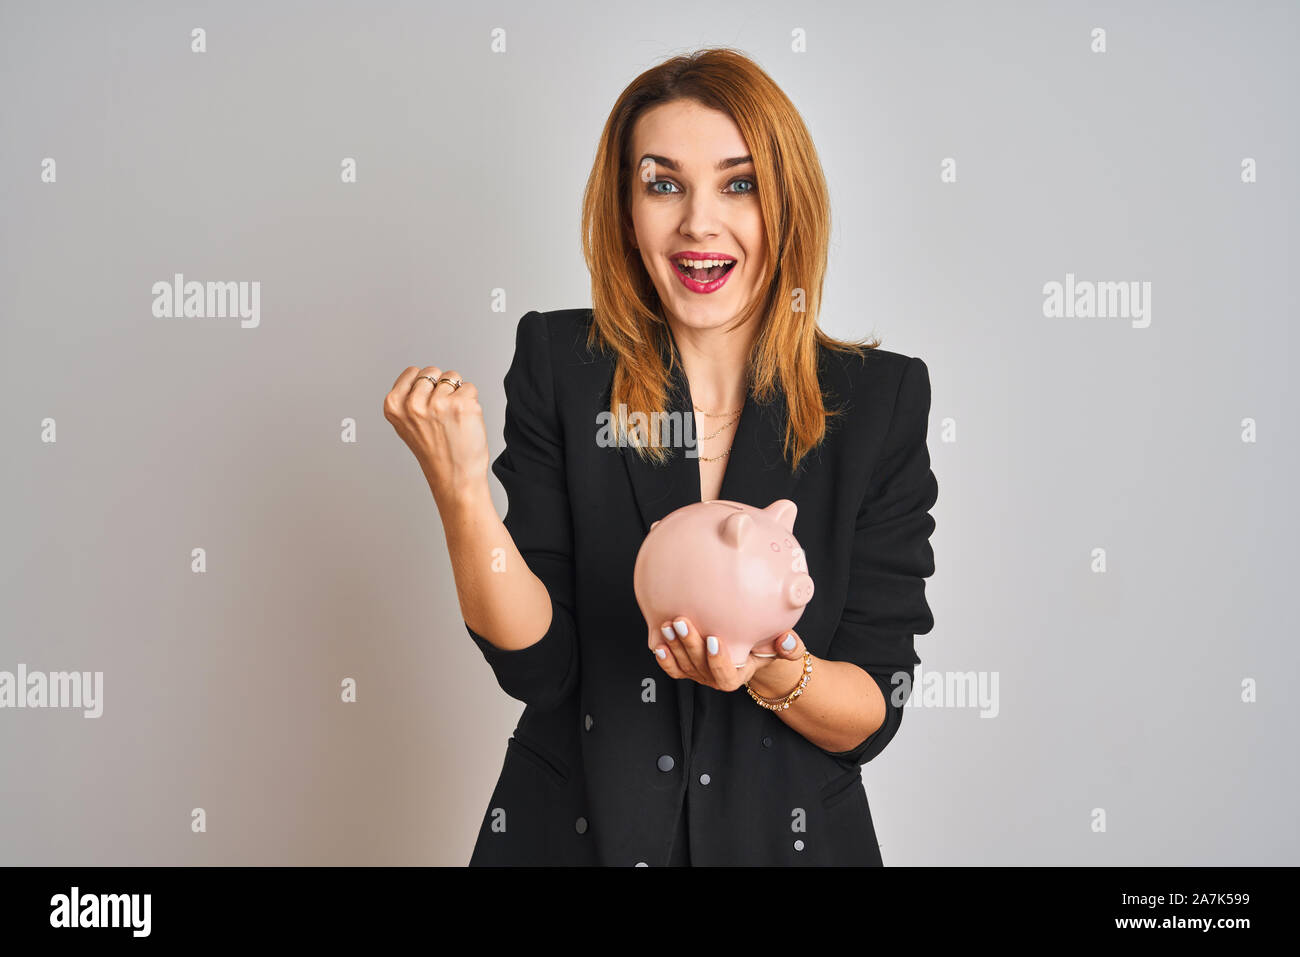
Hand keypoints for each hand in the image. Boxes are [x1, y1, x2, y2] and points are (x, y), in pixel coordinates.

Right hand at [383, 365, 489, 505]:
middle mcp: (413, 404)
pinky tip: (464, 422)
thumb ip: (407, 399)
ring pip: (453, 377)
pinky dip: (471, 402)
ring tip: (452, 420)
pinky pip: (469, 387)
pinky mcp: (461, 405)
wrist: (455, 478)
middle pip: (433, 371)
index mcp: (394, 405)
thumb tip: (419, 375)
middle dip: (441, 387)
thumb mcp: (406, 425)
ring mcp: (438, 403)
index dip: (425, 387)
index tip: (426, 407)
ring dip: (457, 394)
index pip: (413, 371)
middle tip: (442, 415)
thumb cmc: (434, 454)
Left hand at [649, 616, 808, 694]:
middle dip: (689, 644)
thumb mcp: (781, 647)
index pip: (725, 676)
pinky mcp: (687, 667)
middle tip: (683, 621)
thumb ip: (789, 646)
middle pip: (699, 666)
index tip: (715, 639)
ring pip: (683, 665)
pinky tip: (659, 642)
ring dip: (674, 646)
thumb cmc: (765, 646)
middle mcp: (715, 678)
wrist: (749, 650)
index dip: (718, 661)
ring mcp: (699, 674)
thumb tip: (787, 640)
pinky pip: (673, 668)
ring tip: (669, 624)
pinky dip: (664, 658)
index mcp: (737, 676)